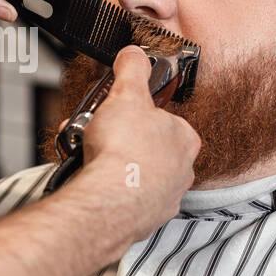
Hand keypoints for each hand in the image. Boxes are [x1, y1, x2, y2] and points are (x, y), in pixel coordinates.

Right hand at [76, 46, 199, 242]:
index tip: (119, 114)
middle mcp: (182, 172)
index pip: (167, 120)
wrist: (110, 200)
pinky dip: (110, 193)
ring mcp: (164, 199)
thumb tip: (134, 54)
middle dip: (122, 142)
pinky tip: (94, 184)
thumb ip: (133, 70)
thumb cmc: (125, 151)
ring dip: (115, 168)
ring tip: (90, 159)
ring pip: (138, 177)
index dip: (139, 115)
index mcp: (185, 140)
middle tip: (99, 136)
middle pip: (150, 149)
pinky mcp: (144, 220)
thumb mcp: (127, 94)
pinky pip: (127, 202)